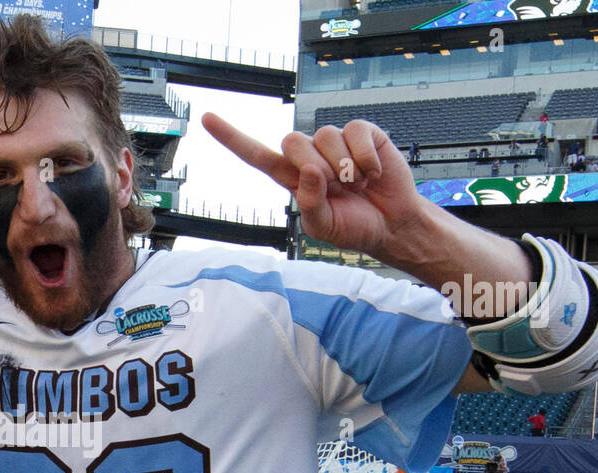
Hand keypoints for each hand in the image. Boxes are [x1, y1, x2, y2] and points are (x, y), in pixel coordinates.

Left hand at [202, 114, 424, 260]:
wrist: (391, 224)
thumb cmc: (354, 226)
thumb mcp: (323, 227)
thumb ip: (309, 204)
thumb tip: (309, 171)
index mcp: (292, 178)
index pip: (256, 155)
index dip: (231, 138)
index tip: (206, 119)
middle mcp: (310, 156)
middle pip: (292, 141)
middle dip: (314, 166)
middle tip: (337, 189)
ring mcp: (335, 142)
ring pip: (324, 136)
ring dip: (344, 167)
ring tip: (357, 184)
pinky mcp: (362, 133)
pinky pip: (355, 131)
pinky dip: (365, 158)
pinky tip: (372, 172)